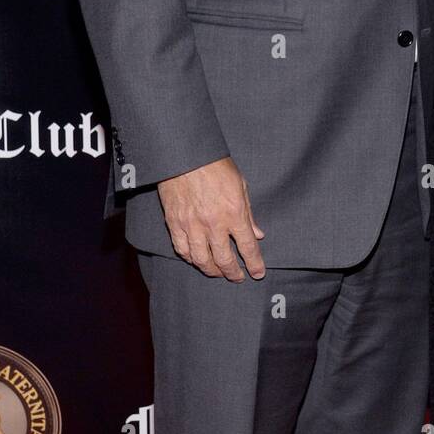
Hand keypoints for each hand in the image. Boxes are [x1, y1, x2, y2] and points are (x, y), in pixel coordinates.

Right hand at [157, 156, 265, 279]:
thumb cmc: (215, 166)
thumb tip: (257, 234)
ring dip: (212, 270)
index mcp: (233, 213)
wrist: (186, 155)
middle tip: (238, 277)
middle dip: (233, 273)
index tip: (258, 273)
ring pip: (201, 260)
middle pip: (224, 260)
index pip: (247, 247)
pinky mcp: (174, 223)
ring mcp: (192, 226)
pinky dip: (191, 259)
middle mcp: (213, 224)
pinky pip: (182, 250)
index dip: (254, 264)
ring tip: (218, 272)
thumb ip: (248, 213)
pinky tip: (197, 260)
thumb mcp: (240, 185)